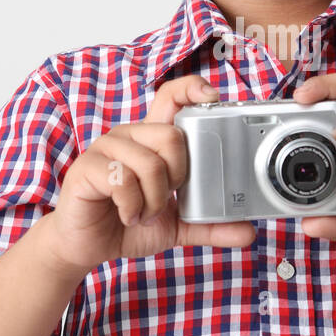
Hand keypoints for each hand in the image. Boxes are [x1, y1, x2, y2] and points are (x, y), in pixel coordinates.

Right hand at [46, 75, 256, 272]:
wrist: (87, 247)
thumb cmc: (129, 224)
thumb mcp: (177, 226)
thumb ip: (210, 226)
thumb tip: (248, 232)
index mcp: (151, 140)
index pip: (171, 97)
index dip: (191, 89)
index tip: (212, 97)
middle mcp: (130, 136)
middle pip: (171, 136)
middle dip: (177, 178)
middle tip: (166, 200)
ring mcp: (106, 148)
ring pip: (149, 164)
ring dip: (153, 201)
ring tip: (143, 214)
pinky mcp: (87, 167)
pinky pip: (122, 181)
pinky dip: (132, 207)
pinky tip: (127, 216)